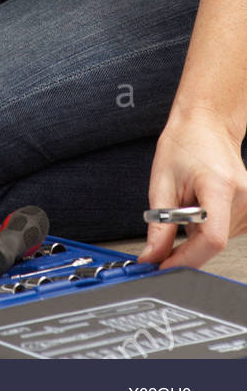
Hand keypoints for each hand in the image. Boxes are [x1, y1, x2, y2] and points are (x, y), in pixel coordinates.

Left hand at [137, 109, 246, 268]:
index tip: (165, 265)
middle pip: (214, 243)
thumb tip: (152, 256)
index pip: (212, 239)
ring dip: (196, 232)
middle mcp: (243, 197)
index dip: (187, 258)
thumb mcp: (162, 182)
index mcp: (220, 186)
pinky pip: (225, 232)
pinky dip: (207, 227)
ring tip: (189, 199)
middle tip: (169, 222)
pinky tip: (201, 204)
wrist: (206, 125)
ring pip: (218, 240)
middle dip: (185, 243)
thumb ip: (159, 225)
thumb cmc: (186, 143)